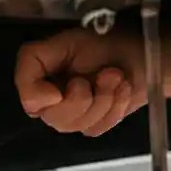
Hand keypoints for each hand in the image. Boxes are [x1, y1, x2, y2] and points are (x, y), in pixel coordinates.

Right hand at [15, 29, 147, 136]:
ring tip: (117, 77)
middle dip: (86, 97)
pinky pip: (96, 129)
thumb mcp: (66, 41)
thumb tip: (41, 98)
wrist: (141, 54)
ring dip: (105, 99)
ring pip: (78, 125)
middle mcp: (50, 99)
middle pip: (55, 118)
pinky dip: (115, 108)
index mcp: (39, 76)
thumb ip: (34, 60)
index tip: (75, 82)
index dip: (46, 98)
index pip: (29, 98)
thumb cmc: (106, 41)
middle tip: (105, 73)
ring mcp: (70, 115)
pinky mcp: (90, 124)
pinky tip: (121, 90)